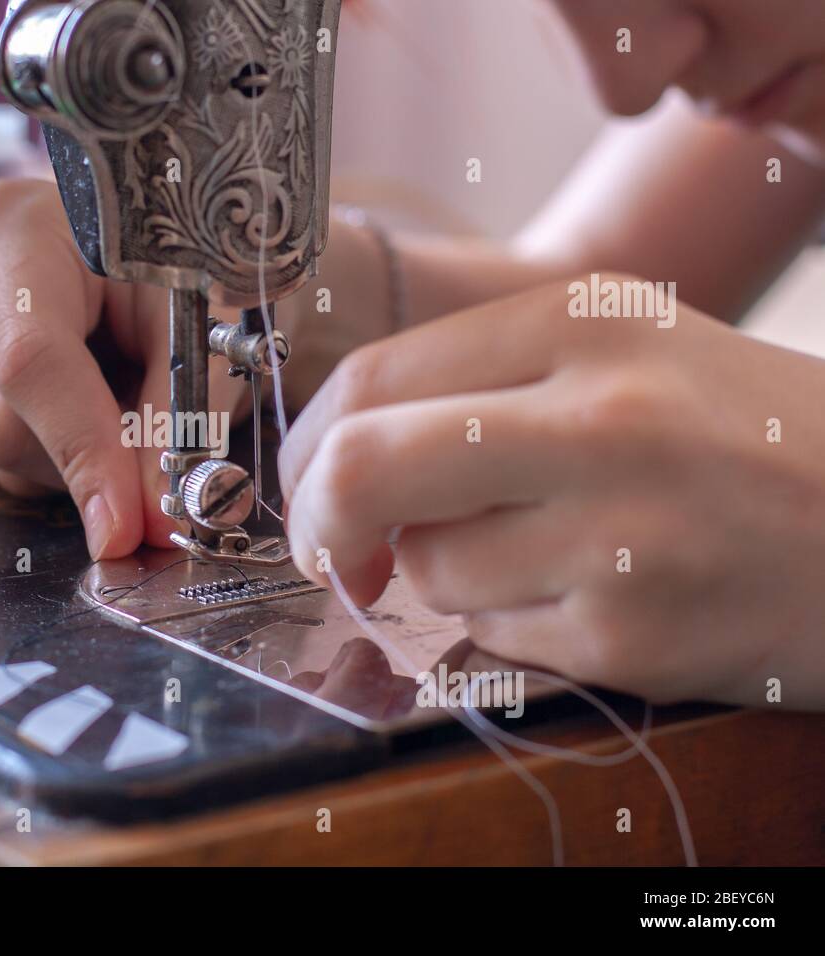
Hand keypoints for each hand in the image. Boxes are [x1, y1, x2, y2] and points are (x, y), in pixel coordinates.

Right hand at [0, 179, 245, 557]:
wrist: (159, 235)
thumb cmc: (184, 267)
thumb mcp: (201, 326)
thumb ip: (175, 421)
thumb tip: (144, 521)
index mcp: (16, 230)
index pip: (29, 363)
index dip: (81, 451)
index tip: (122, 525)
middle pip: (1, 422)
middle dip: (86, 457)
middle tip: (158, 438)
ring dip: (73, 453)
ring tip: (123, 387)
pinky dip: (53, 446)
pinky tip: (88, 392)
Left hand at [279, 275, 824, 706]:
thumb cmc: (747, 432)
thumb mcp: (626, 352)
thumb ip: (479, 387)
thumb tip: (339, 467)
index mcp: (583, 320)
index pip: (371, 380)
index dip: (307, 449)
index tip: (308, 486)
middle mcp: (596, 416)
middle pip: (364, 466)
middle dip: (318, 518)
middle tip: (331, 547)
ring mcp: (617, 531)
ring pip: (428, 570)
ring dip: (445, 576)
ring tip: (539, 552)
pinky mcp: (634, 632)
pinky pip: (493, 636)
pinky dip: (509, 623)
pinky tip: (590, 593)